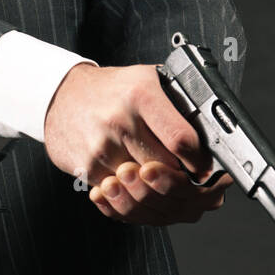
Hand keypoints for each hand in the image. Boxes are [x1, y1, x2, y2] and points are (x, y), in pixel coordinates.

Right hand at [43, 61, 231, 225]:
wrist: (61, 96)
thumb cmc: (111, 90)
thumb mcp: (148, 80)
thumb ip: (179, 103)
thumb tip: (213, 135)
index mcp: (142, 95)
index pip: (182, 141)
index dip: (199, 161)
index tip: (204, 167)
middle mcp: (120, 121)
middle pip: (166, 171)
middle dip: (181, 179)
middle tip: (187, 178)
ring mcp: (102, 147)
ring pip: (145, 188)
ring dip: (157, 190)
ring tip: (161, 181)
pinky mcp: (87, 168)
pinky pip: (122, 195)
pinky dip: (134, 194)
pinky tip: (137, 182)